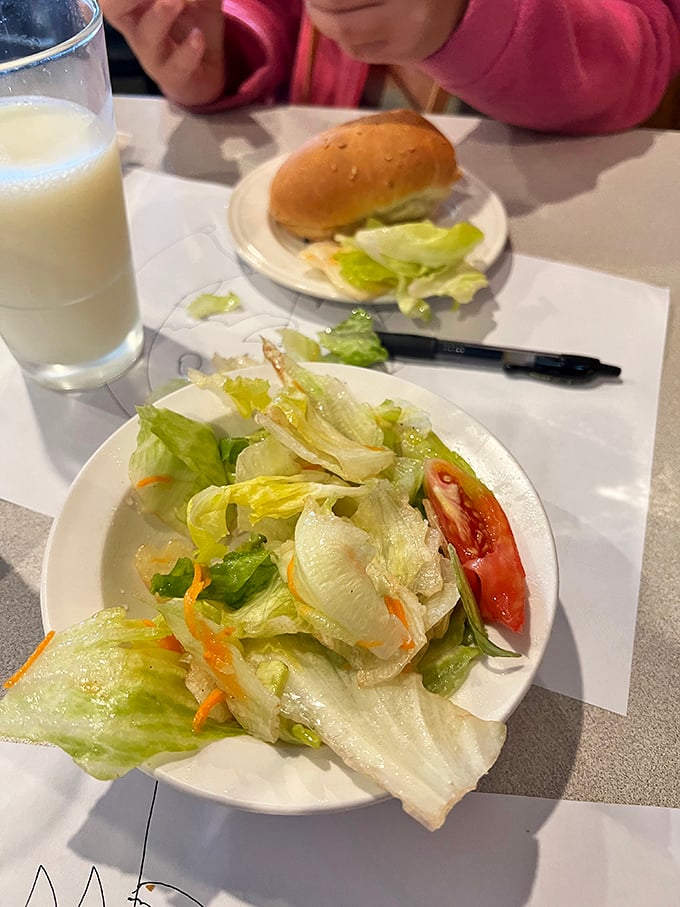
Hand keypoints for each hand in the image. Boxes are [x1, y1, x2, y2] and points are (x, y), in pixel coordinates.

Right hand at [101, 0, 225, 105]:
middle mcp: (137, 26)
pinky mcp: (173, 77)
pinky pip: (176, 66)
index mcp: (134, 2)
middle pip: (112, 8)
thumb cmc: (191, 24)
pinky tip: (198, 36)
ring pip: (147, 36)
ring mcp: (153, 54)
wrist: (207, 72)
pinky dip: (188, 51)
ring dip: (160, 15)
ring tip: (176, 0)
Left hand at [305, 0, 467, 63]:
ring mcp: (408, 36)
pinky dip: (343, 38)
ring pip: (348, 37)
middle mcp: (410, 8)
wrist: (459, 5)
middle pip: (342, 17)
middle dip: (317, 6)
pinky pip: (361, 51)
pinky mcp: (406, 54)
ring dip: (324, 23)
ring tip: (320, 9)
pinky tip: (341, 24)